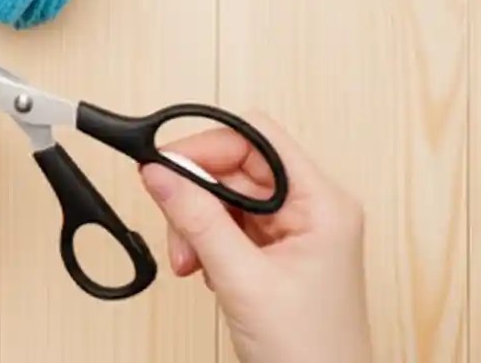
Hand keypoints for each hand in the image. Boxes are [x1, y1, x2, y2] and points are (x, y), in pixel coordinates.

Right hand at [139, 114, 372, 362]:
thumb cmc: (309, 351)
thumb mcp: (242, 279)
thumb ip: (197, 220)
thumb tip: (158, 173)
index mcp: (322, 203)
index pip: (257, 138)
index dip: (206, 146)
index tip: (163, 166)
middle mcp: (311, 208)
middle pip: (235, 167)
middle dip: (195, 196)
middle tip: (175, 230)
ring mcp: (293, 230)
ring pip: (224, 198)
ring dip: (195, 225)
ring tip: (190, 263)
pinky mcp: (275, 251)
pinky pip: (227, 225)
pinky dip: (204, 243)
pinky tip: (203, 270)